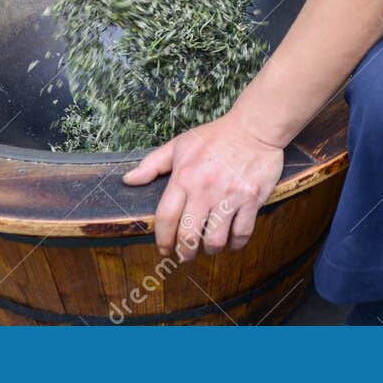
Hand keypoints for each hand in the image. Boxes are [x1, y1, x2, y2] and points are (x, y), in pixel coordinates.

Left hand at [121, 111, 284, 260]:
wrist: (254, 127)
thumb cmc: (215, 136)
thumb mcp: (179, 145)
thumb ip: (152, 164)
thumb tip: (128, 180)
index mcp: (184, 177)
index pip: (166, 218)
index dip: (162, 240)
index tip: (164, 249)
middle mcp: (205, 189)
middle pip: (188, 236)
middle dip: (184, 253)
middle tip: (185, 255)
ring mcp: (229, 196)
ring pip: (215, 241)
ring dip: (209, 250)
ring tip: (208, 247)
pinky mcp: (251, 199)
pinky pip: (241, 234)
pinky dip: (235, 244)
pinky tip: (231, 241)